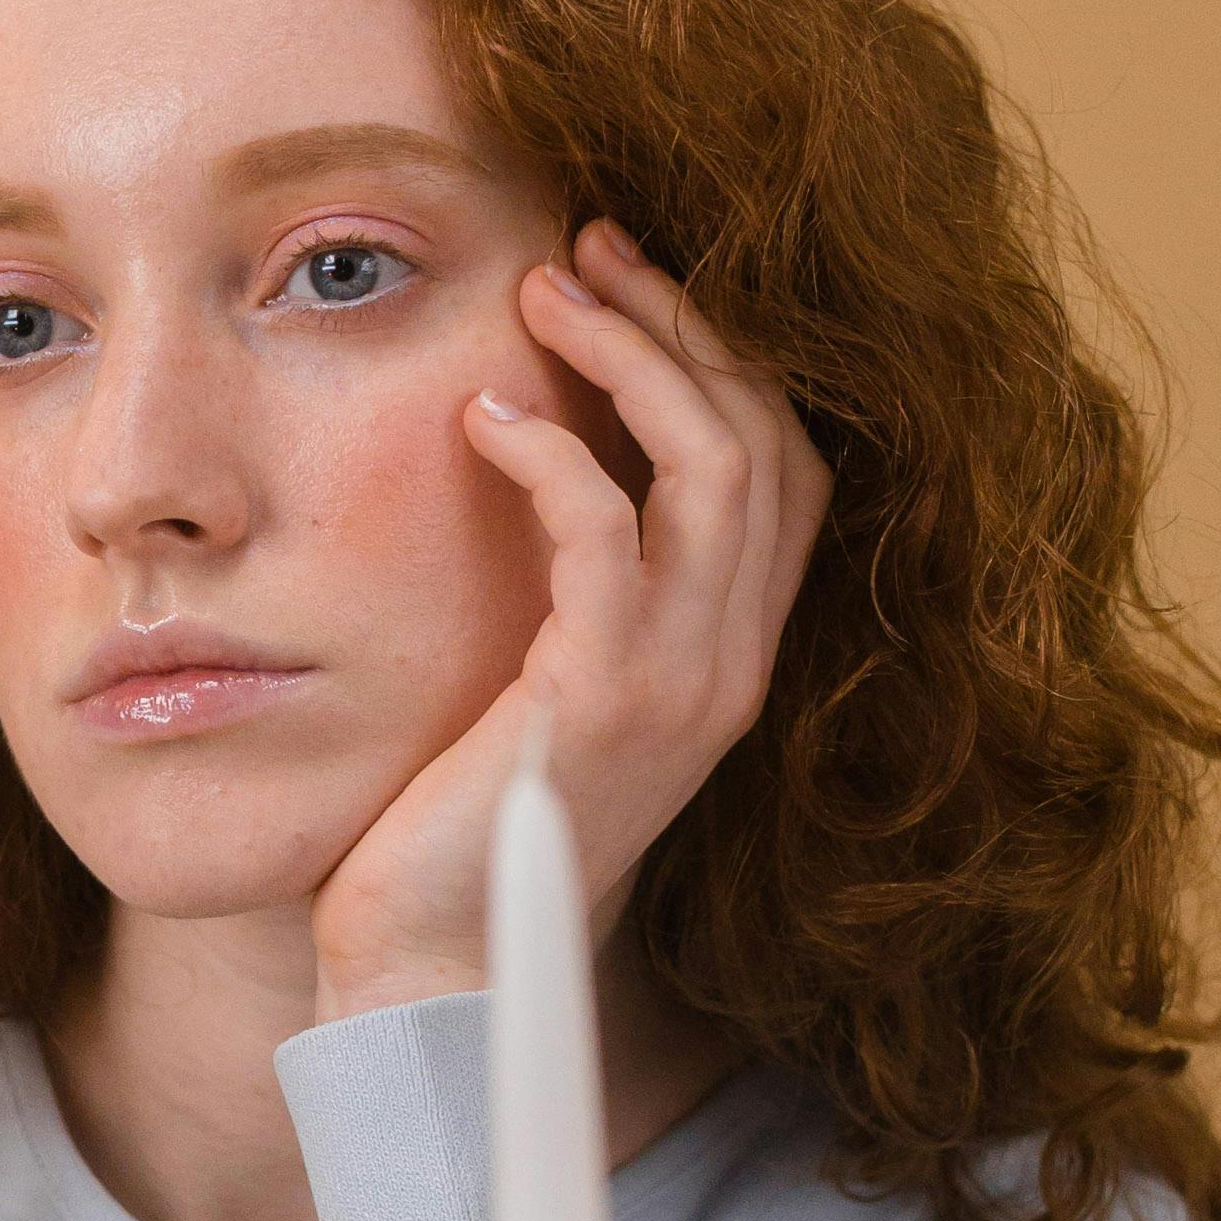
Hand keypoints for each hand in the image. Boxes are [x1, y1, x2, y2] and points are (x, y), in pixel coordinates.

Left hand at [307, 225, 830, 1019]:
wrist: (436, 975)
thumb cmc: (461, 828)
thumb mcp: (541, 685)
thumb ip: (571, 588)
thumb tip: (521, 443)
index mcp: (728, 653)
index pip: (784, 464)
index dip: (723, 353)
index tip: (627, 274)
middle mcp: (731, 664)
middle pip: (768, 441)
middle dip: (684, 322)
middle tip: (586, 245)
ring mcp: (681, 688)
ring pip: (720, 470)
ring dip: (636, 359)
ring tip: (546, 290)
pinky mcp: (600, 708)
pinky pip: (611, 545)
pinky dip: (561, 456)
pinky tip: (490, 415)